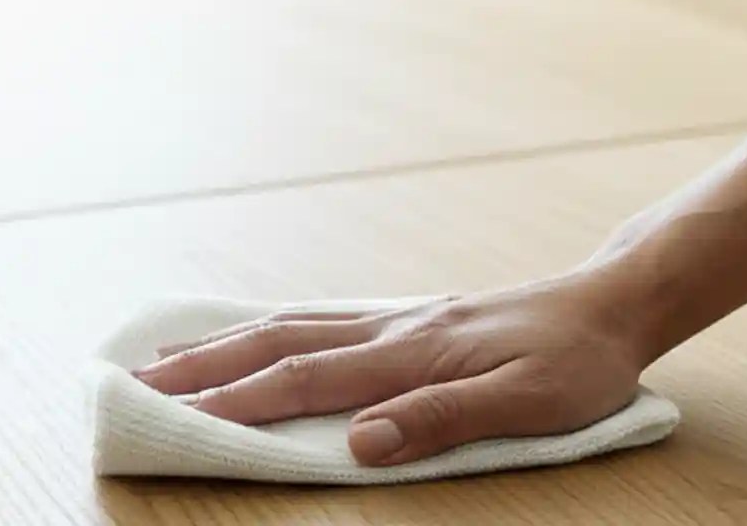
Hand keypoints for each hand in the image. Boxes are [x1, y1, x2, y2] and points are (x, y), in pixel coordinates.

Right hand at [132, 271, 651, 465]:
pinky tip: (261, 333)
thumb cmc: (577, 362)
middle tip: (135, 382)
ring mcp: (400, 319)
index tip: (175, 417)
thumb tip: (357, 443)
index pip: (306, 380)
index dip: (239, 402)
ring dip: (228, 342)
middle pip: (280, 342)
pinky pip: (325, 317)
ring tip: (171, 355)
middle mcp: (393, 329)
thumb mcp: (526, 403)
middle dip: (206, 368)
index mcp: (413, 353)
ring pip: (295, 323)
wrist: (610, 303)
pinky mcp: (413, 319)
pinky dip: (274, 326)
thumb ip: (441, 419)